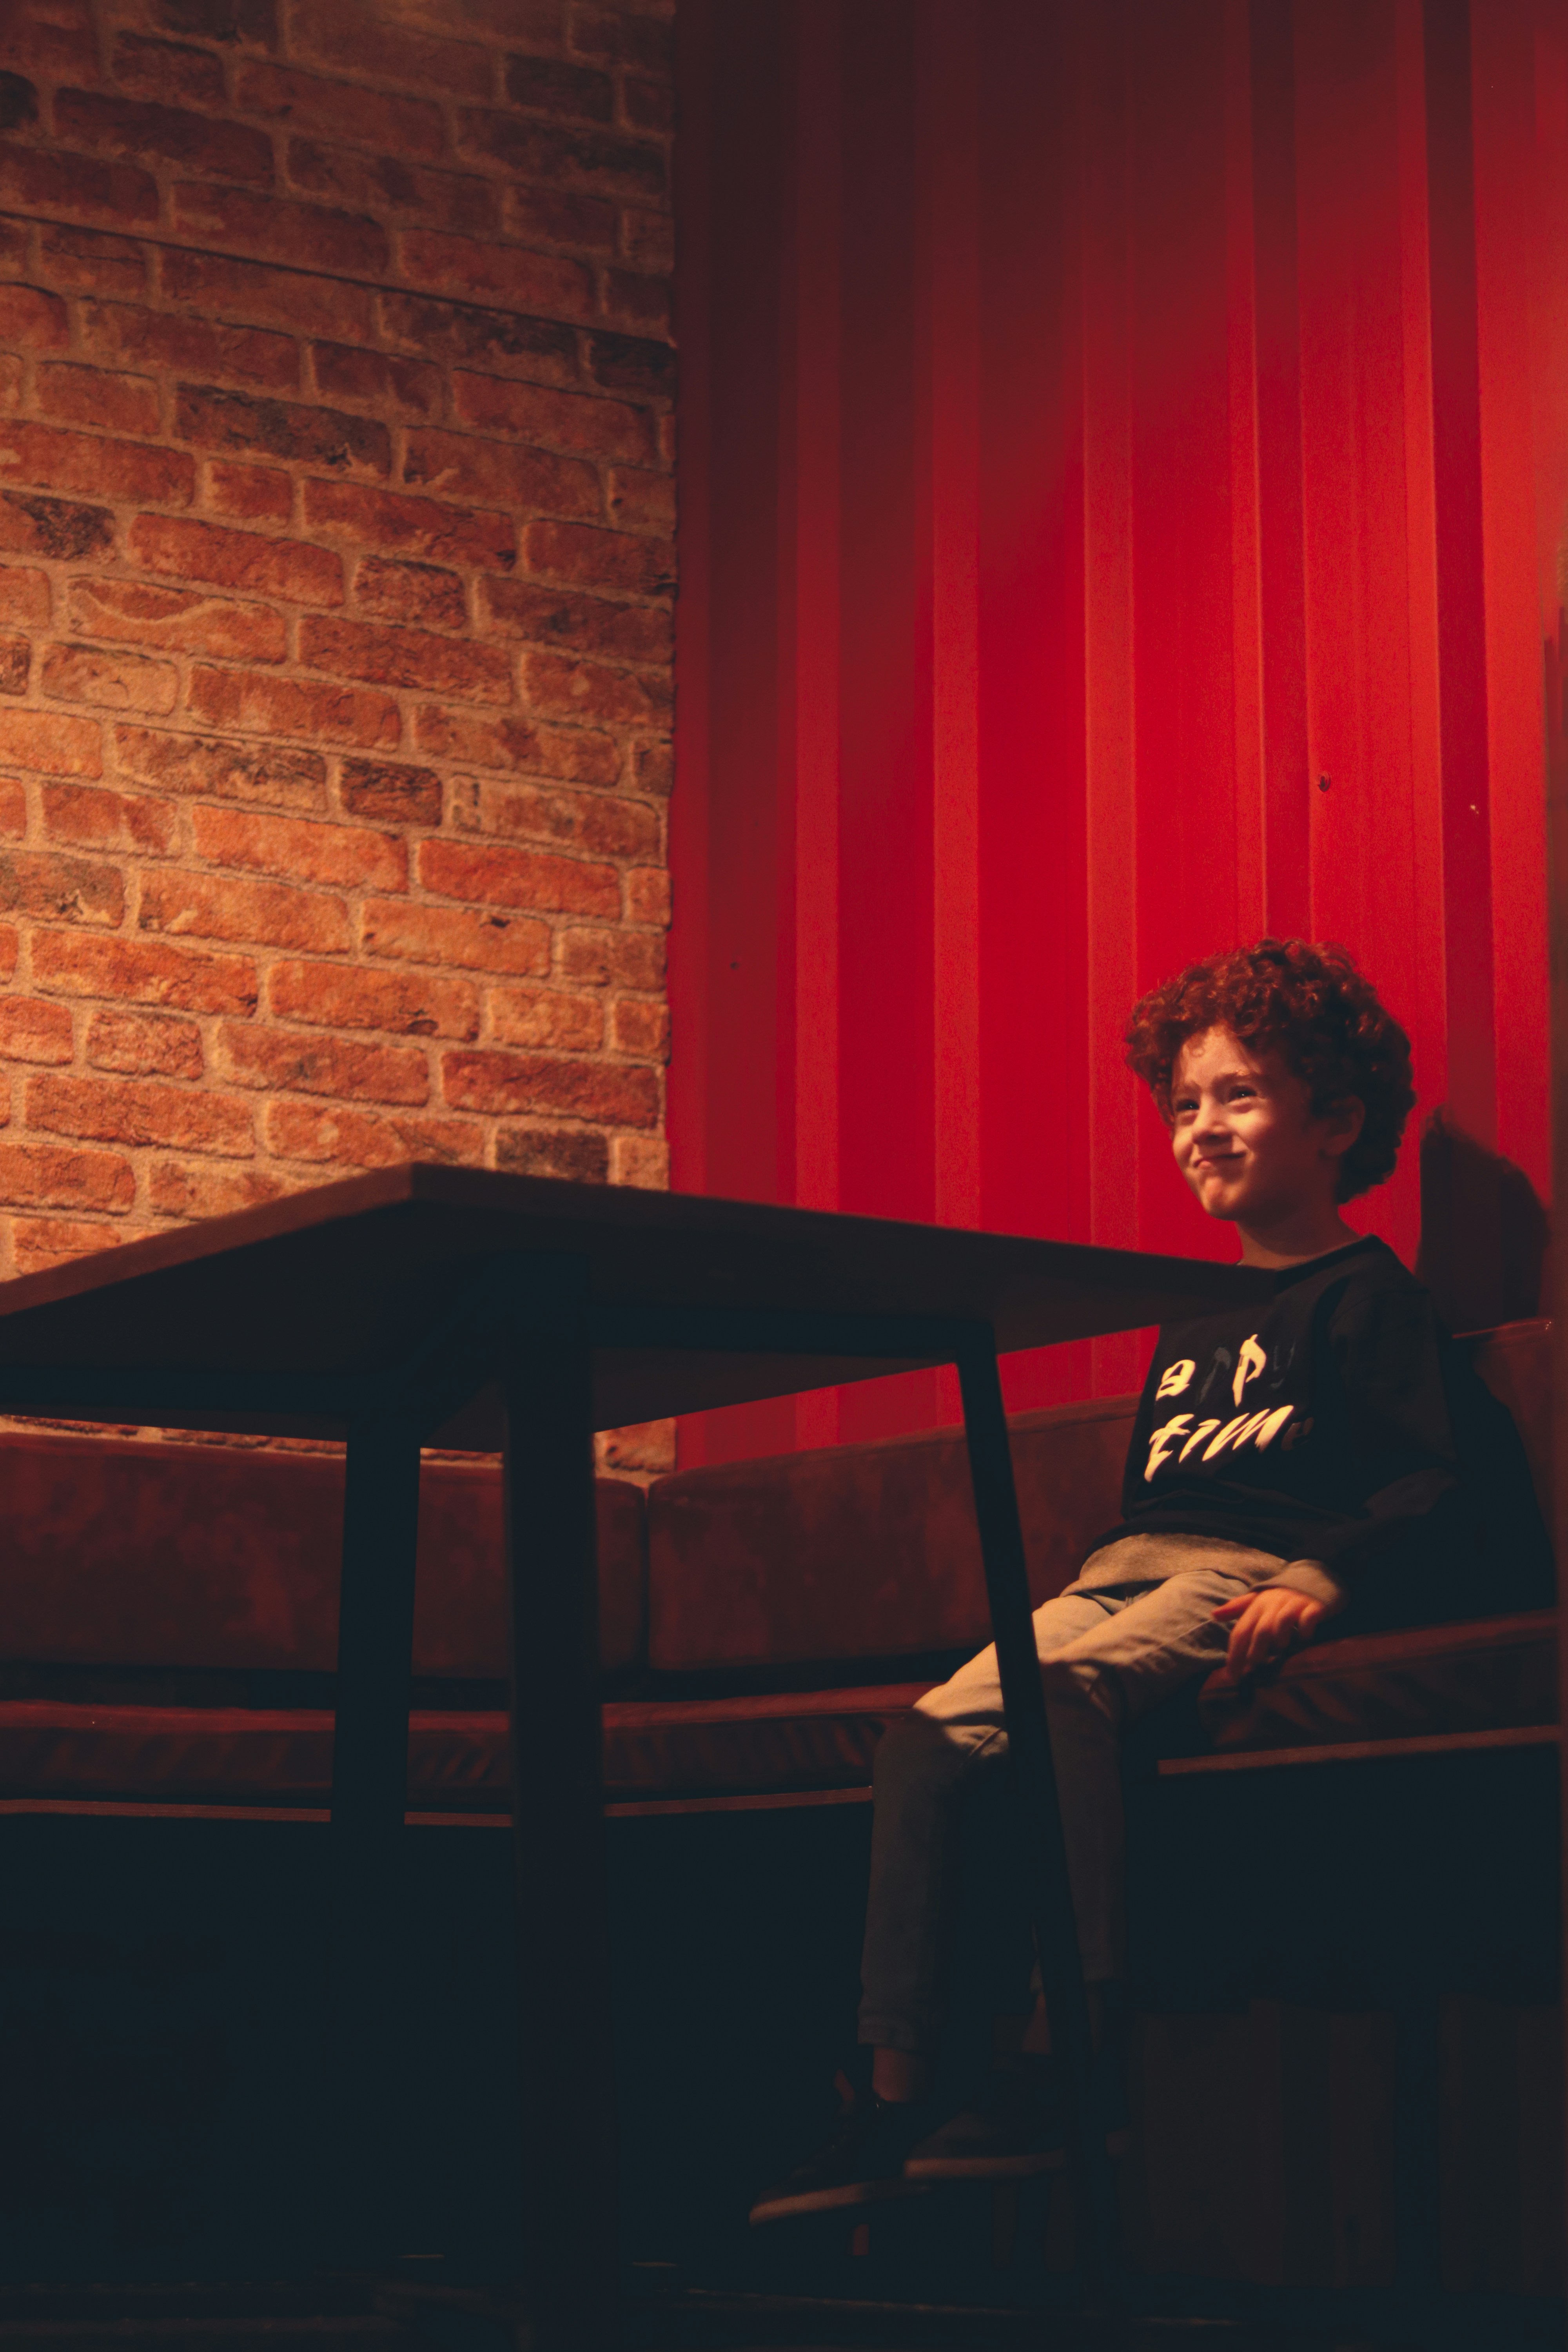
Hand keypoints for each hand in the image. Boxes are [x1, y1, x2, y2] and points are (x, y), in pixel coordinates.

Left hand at [1210, 1587, 1324, 1686]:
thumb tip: (1214, 1615)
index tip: (1232, 1676)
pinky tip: (1304, 1640)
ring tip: (1280, 1651)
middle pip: (1260, 1631)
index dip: (1235, 1654)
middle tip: (1253, 1672)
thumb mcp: (1258, 1601)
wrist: (1312, 1579)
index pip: (1241, 1631)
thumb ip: (1237, 1608)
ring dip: (1279, 1640)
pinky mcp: (1314, 1606)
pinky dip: (1305, 1631)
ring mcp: (1295, 1604)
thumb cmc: (1281, 1598)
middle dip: (1254, 1653)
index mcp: (1257, 1604)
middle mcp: (1274, 1603)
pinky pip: (1308, 1619)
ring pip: (1282, 1623)